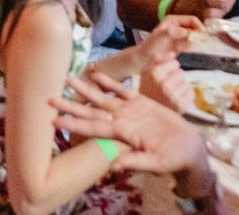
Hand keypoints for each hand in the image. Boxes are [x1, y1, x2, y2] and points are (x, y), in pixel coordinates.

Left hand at [53, 70, 208, 175]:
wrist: (189, 148)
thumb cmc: (173, 159)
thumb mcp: (155, 163)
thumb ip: (136, 162)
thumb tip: (115, 165)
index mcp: (122, 135)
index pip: (93, 127)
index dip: (74, 123)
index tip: (55, 120)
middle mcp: (121, 121)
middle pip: (91, 111)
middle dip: (71, 105)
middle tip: (49, 98)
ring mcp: (130, 110)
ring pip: (103, 97)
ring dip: (86, 88)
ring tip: (68, 78)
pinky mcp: (141, 102)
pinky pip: (123, 89)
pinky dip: (110, 82)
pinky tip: (97, 72)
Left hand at [136, 13, 201, 68]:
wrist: (145, 58)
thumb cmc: (151, 46)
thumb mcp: (161, 36)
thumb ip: (173, 32)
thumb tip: (187, 32)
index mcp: (174, 20)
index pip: (193, 20)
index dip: (199, 27)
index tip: (203, 36)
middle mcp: (178, 26)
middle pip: (195, 28)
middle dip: (196, 36)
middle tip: (191, 43)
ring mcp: (180, 35)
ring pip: (194, 37)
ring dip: (190, 44)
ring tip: (178, 48)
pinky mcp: (181, 44)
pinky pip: (191, 45)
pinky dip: (188, 48)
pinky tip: (178, 51)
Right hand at [137, 55, 194, 115]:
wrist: (146, 114)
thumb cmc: (147, 90)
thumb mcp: (145, 72)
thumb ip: (156, 59)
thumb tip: (172, 53)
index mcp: (154, 73)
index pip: (174, 63)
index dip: (169, 68)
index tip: (162, 76)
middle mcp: (164, 84)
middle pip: (181, 72)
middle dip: (174, 77)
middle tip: (165, 87)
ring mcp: (173, 96)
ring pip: (186, 82)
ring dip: (180, 87)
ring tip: (170, 94)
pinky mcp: (181, 105)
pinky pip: (191, 92)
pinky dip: (185, 95)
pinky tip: (176, 99)